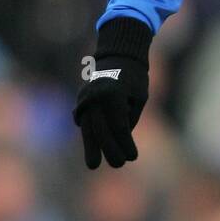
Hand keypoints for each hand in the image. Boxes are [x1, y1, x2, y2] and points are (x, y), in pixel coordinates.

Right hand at [73, 18, 151, 168]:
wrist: (117, 54)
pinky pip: (84, 122)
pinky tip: (92, 150)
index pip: (119, 126)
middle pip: (101, 130)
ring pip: (88, 128)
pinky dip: (88, 135)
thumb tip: (120, 140)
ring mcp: (85, 98)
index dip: (125, 144)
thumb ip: (128, 119)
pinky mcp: (81, 100)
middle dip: (110, 150)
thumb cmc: (134, 78)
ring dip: (91, 147)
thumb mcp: (138, 98)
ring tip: (93, 166)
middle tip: (118, 165)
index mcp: (113, 95)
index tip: (133, 157)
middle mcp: (95, 97)